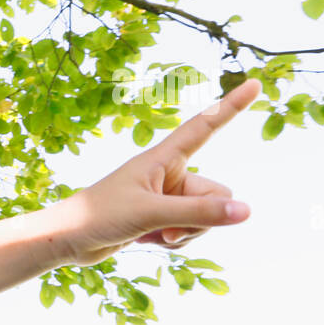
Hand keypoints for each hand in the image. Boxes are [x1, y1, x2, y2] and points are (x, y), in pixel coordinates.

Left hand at [53, 78, 257, 266]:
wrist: (66, 240)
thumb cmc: (99, 216)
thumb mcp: (150, 214)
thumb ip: (199, 214)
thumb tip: (246, 212)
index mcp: (163, 158)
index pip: (205, 126)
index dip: (231, 106)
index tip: (257, 83)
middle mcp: (170, 174)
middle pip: (218, 195)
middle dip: (201, 220)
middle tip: (165, 228)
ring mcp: (167, 197)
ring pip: (207, 218)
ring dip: (185, 234)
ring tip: (152, 235)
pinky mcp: (160, 218)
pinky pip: (189, 231)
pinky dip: (174, 241)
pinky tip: (147, 241)